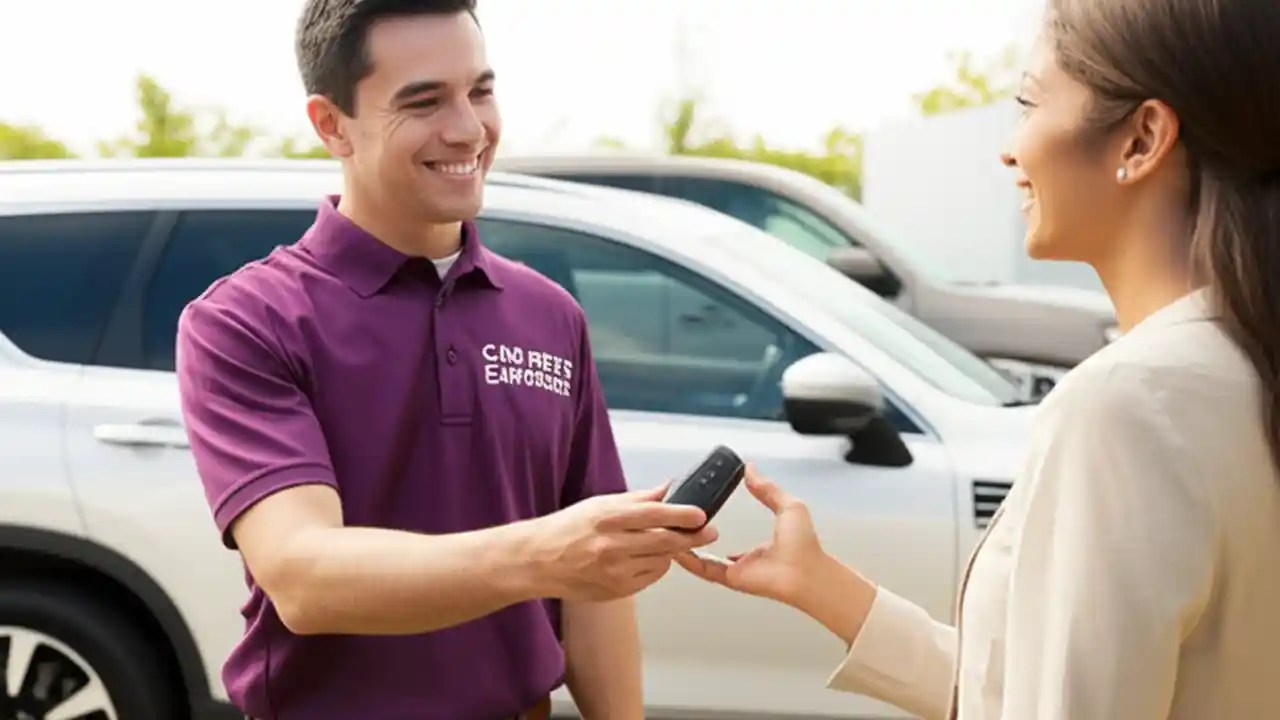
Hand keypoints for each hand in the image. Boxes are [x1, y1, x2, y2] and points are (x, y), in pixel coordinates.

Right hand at [531, 483, 718, 601]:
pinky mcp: (615, 591)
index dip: (682, 514)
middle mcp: (611, 546)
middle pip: (664, 542)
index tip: (701, 514)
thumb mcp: (600, 504)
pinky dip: (655, 567)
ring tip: (668, 542)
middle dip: (691, 537)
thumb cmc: (568, 528)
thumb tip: (668, 490)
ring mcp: (614, 572)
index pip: (654, 515)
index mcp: (607, 518)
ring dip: (670, 552)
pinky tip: (646, 558)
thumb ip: (637, 499)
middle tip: (708, 532)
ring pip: (660, 562)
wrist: (538, 561)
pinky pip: (649, 578)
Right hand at [674, 465, 827, 606]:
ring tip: (670, 534)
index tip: (700, 514)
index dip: (715, 527)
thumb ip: (768, 489)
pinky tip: (676, 550)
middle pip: (713, 548)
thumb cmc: (804, 545)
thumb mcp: (788, 506)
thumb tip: (752, 470)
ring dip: (688, 547)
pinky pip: (705, 570)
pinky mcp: (732, 578)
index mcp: (760, 548)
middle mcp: (747, 562)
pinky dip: (690, 561)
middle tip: (679, 523)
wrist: (807, 571)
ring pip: (703, 560)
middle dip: (695, 536)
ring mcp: (738, 571)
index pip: (730, 539)